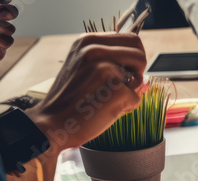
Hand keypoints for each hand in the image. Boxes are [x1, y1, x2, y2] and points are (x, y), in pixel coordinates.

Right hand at [25, 34, 146, 152]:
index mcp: (87, 41)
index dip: (132, 58)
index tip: (120, 72)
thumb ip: (112, 64)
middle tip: (117, 86)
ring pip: (140, 76)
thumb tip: (145, 77)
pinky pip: (137, 98)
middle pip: (140, 53)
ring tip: (107, 97)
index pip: (131, 39)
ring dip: (131, 90)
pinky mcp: (116, 90)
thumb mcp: (84, 70)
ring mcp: (106, 68)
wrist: (52, 123)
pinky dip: (126, 108)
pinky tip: (104, 110)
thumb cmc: (70, 100)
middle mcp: (95, 49)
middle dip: (136, 71)